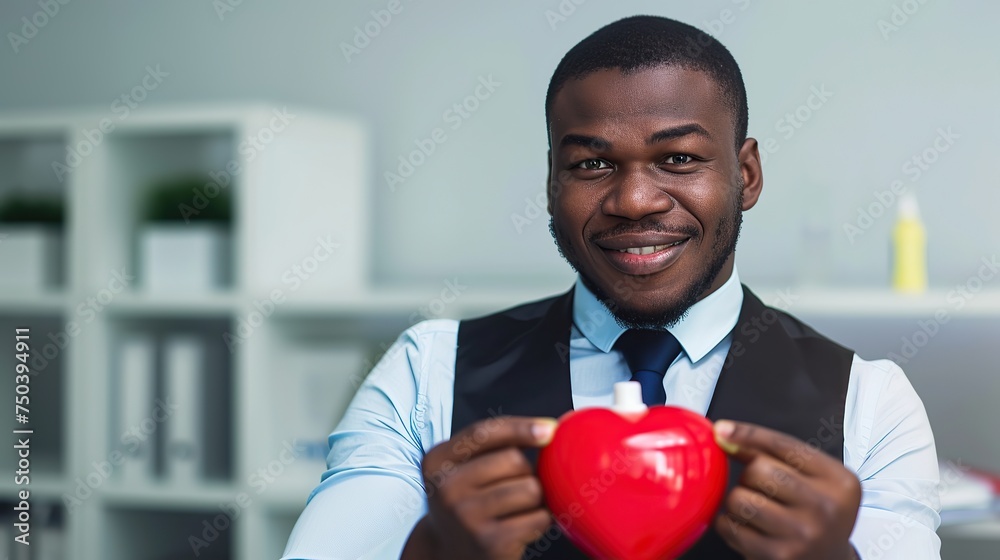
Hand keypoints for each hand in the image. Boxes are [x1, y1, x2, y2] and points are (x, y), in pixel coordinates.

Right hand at [401, 416, 557, 559]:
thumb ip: (493, 444)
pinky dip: (540, 520)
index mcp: (438, 461)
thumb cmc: (467, 500)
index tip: (549, 429)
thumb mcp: (462, 467)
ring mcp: (467, 517)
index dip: (520, 427)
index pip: (484, 433)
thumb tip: (547, 429)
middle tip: (514, 486)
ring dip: (535, 497)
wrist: (448, 552)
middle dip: (527, 470)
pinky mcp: (490, 543)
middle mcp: (447, 488)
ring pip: (531, 489)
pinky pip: (538, 518)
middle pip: (514, 460)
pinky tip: (522, 525)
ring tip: (518, 507)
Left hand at [713, 420, 861, 559]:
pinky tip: (745, 526)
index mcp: (839, 480)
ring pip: (740, 499)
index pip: (784, 445)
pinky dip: (728, 523)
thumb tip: (725, 434)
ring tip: (754, 508)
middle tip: (761, 489)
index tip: (721, 429)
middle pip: (759, 470)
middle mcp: (826, 507)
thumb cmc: (817, 512)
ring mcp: (804, 533)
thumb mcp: (813, 478)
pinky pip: (732, 527)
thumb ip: (775, 454)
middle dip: (748, 476)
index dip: (747, 433)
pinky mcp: (781, 555)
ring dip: (737, 500)